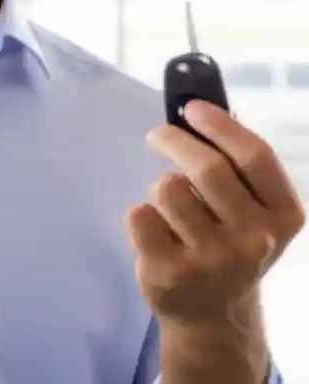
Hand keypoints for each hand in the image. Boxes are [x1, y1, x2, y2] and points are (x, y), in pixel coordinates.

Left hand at [126, 99, 305, 380]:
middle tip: (157, 137)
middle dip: (174, 141)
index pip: (255, 156)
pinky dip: (141, 216)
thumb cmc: (229, 245)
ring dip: (160, 187)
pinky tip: (157, 235)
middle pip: (207, 167)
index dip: (220, 124)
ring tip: (169, 207)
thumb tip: (208, 107)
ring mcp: (213, 260)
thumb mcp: (252, 211)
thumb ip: (239, 168)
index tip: (193, 108)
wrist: (213, 314)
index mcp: (282, 215)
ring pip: (167, 188)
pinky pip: (139, 216)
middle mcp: (254, 239)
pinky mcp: (170, 273)